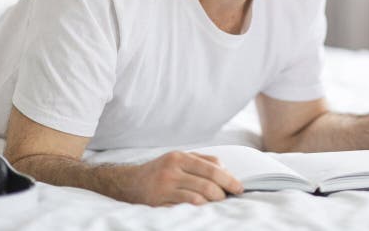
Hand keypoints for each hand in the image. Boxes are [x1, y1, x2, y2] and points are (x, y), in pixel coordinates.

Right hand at [121, 151, 244, 205]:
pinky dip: (197, 211)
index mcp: (179, 158)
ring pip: (197, 199)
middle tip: (229, 198)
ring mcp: (164, 190)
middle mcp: (171, 172)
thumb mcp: (180, 158)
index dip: (229, 179)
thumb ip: (204, 161)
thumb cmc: (160, 170)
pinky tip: (202, 210)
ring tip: (217, 204)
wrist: (129, 183)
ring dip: (211, 204)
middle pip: (206, 185)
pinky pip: (183, 209)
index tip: (239, 188)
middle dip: (222, 194)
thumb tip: (226, 170)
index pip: (211, 169)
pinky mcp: (158, 205)